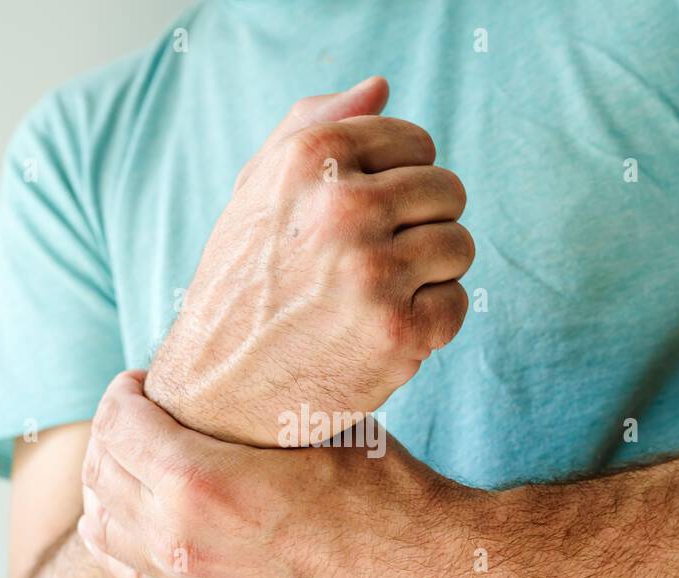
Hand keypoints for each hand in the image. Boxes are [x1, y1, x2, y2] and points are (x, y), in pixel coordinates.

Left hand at [78, 371, 496, 577]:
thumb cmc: (387, 493)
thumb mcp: (315, 427)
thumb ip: (248, 411)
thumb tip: (214, 378)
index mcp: (204, 484)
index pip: (121, 425)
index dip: (124, 394)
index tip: (141, 381)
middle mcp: (184, 541)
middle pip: (104, 472)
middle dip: (112, 431)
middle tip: (138, 411)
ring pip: (104, 526)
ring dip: (109, 482)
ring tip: (136, 455)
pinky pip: (128, 570)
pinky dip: (119, 533)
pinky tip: (142, 509)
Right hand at [143, 76, 474, 446]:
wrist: (219, 391)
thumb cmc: (243, 285)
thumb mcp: (256, 191)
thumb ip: (313, 126)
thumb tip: (381, 86)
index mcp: (310, 159)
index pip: (416, 142)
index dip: (399, 181)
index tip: (366, 218)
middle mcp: (343, 208)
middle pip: (448, 191)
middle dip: (420, 225)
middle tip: (372, 264)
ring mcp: (373, 273)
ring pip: (459, 246)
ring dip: (429, 274)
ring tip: (377, 295)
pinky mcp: (398, 332)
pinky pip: (457, 304)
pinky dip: (430, 323)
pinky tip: (382, 331)